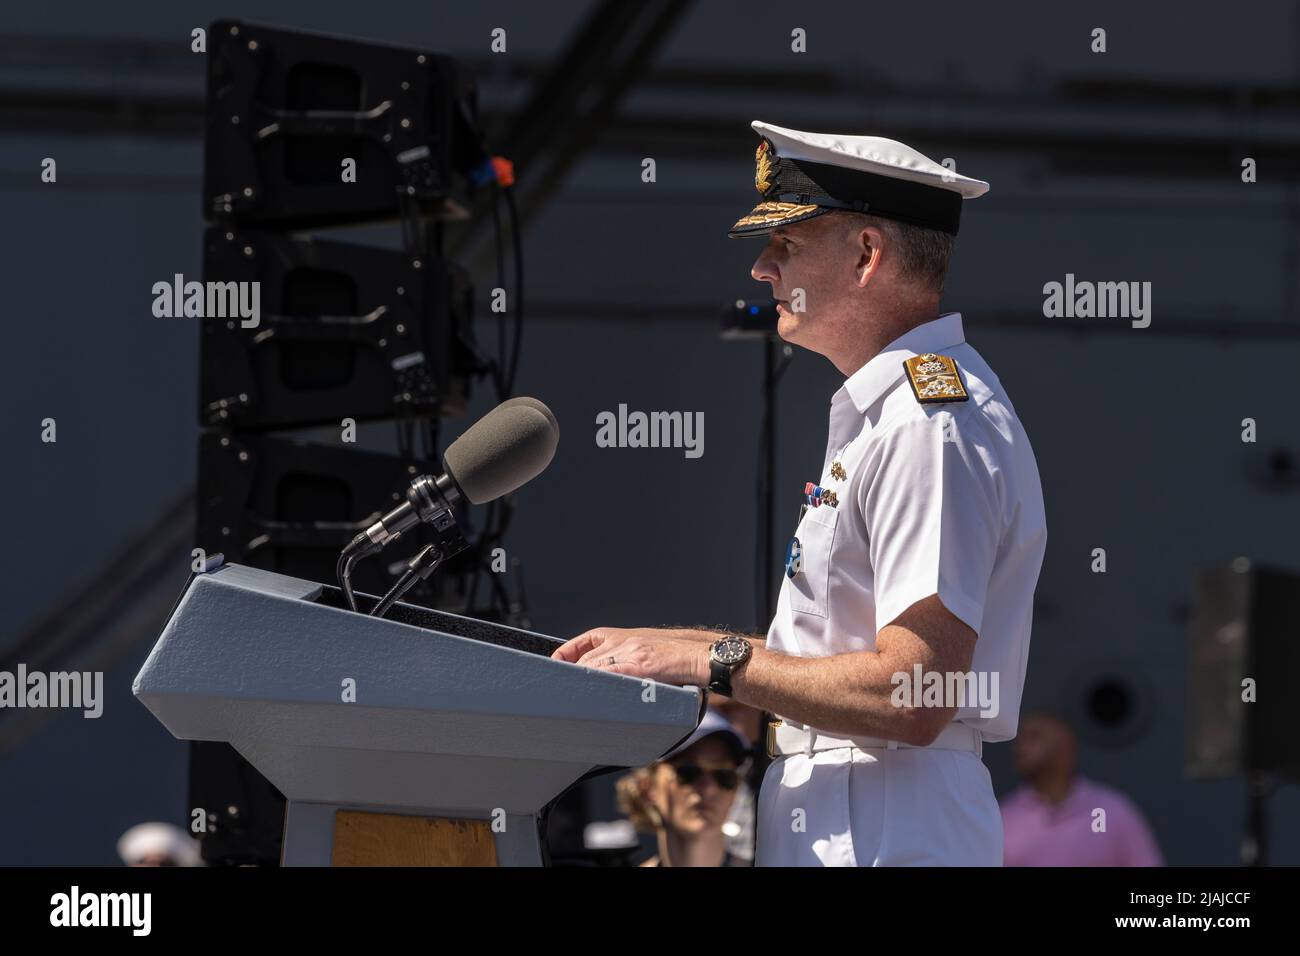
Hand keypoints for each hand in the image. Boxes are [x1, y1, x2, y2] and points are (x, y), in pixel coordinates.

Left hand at [552, 626, 710, 686]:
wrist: (700, 654)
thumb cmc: (677, 656)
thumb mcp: (647, 648)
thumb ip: (626, 657)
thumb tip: (607, 676)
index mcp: (626, 636)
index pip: (587, 641)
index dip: (567, 653)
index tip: (556, 665)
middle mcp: (625, 641)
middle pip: (587, 658)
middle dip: (572, 675)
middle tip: (559, 692)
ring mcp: (631, 653)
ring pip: (594, 667)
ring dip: (580, 683)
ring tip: (569, 699)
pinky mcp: (639, 666)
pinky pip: (609, 675)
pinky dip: (596, 684)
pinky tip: (588, 695)